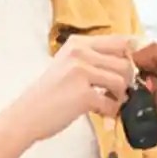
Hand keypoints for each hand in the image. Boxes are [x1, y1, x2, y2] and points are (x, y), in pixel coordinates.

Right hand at [7, 34, 133, 141]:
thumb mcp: (68, 65)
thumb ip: (94, 59)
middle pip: (125, 61)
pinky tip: (100, 113)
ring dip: (120, 96)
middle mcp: (79, 53)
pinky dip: (110, 111)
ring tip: (108, 102)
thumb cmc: (49, 94)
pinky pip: (112, 102)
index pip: (120, 41)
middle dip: (126, 81)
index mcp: (77, 43)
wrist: (25, 116)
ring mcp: (81, 72)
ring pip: (122, 80)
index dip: (130, 58)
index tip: (128, 72)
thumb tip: (129, 62)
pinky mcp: (83, 94)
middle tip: (116, 92)